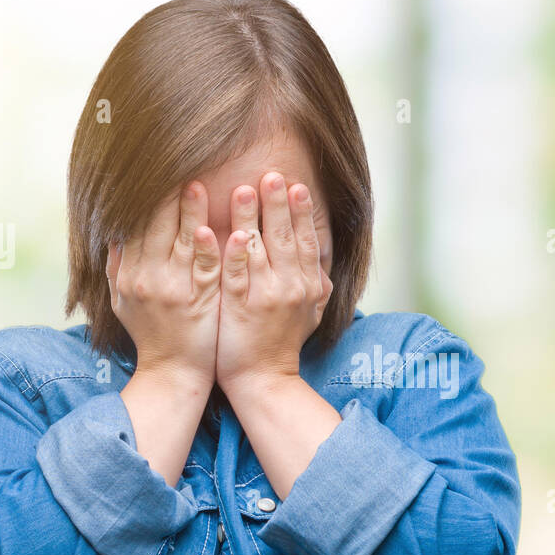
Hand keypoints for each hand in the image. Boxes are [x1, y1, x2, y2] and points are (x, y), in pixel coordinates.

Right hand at [107, 180, 220, 386]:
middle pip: (154, 226)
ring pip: (180, 241)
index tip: (151, 170)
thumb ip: (116, 265)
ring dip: (189, 210)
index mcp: (129, 273)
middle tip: (176, 162)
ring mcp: (173, 290)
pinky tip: (208, 228)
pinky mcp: (199, 301)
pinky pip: (202, 269)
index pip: (134, 224)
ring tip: (195, 183)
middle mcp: (147, 278)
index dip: (142, 196)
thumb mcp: (122, 301)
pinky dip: (205, 248)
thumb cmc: (151, 334)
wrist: (173, 373)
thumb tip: (112, 231)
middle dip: (165, 193)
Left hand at [215, 171, 331, 393]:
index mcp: (307, 285)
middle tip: (273, 174)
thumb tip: (323, 265)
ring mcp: (264, 298)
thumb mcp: (310, 314)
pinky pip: (236, 276)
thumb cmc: (281, 343)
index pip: (306, 241)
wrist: (264, 380)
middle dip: (279, 204)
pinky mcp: (240, 309)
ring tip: (245, 188)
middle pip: (285, 238)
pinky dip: (234, 255)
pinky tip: (231, 233)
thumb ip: (316, 286)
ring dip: (253, 218)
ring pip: (259, 250)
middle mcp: (290, 288)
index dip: (302, 212)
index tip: (296, 186)